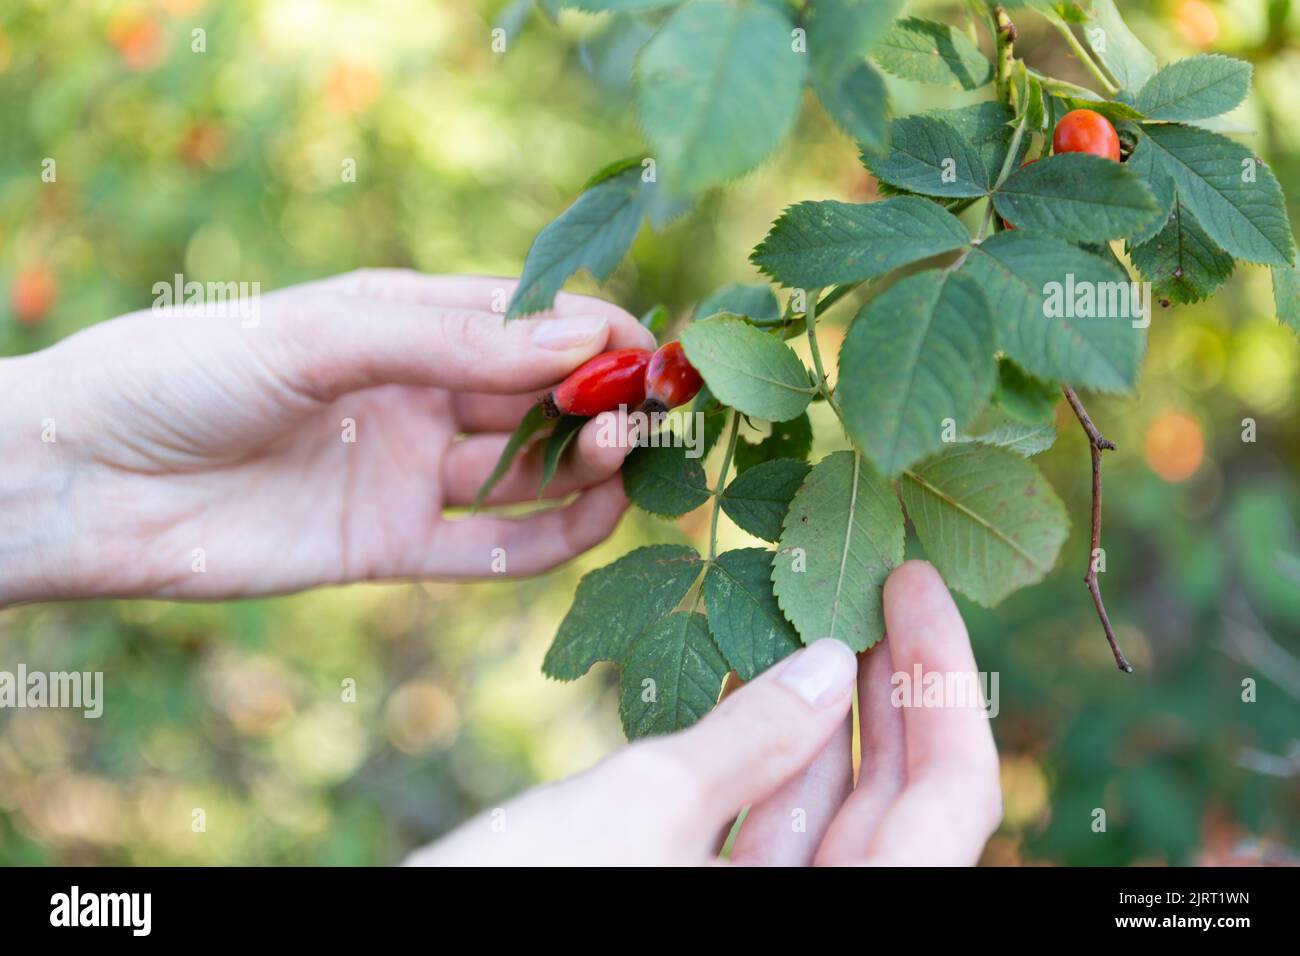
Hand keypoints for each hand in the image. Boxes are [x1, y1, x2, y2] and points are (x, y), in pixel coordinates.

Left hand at [0, 270, 655, 604]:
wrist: (87, 482)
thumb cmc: (186, 375)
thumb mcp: (320, 336)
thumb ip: (447, 340)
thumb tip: (578, 344)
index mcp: (401, 322)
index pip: (525, 322)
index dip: (595, 334)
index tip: (658, 352)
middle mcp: (413, 395)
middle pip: (534, 399)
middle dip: (601, 403)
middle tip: (656, 416)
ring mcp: (403, 471)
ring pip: (522, 472)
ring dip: (586, 467)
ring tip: (632, 461)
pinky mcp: (387, 544)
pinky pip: (484, 548)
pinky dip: (545, 541)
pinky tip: (595, 525)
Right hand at [406, 562, 1001, 865]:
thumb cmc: (515, 902)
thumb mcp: (639, 812)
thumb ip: (748, 742)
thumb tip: (832, 666)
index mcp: (828, 925)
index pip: (948, 806)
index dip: (944, 685)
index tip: (907, 582)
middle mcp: (806, 924)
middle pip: (894, 806)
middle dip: (886, 688)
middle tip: (862, 581)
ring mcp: (749, 918)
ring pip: (820, 814)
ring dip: (818, 715)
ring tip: (808, 609)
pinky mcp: (693, 903)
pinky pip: (756, 829)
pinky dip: (756, 756)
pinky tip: (744, 675)